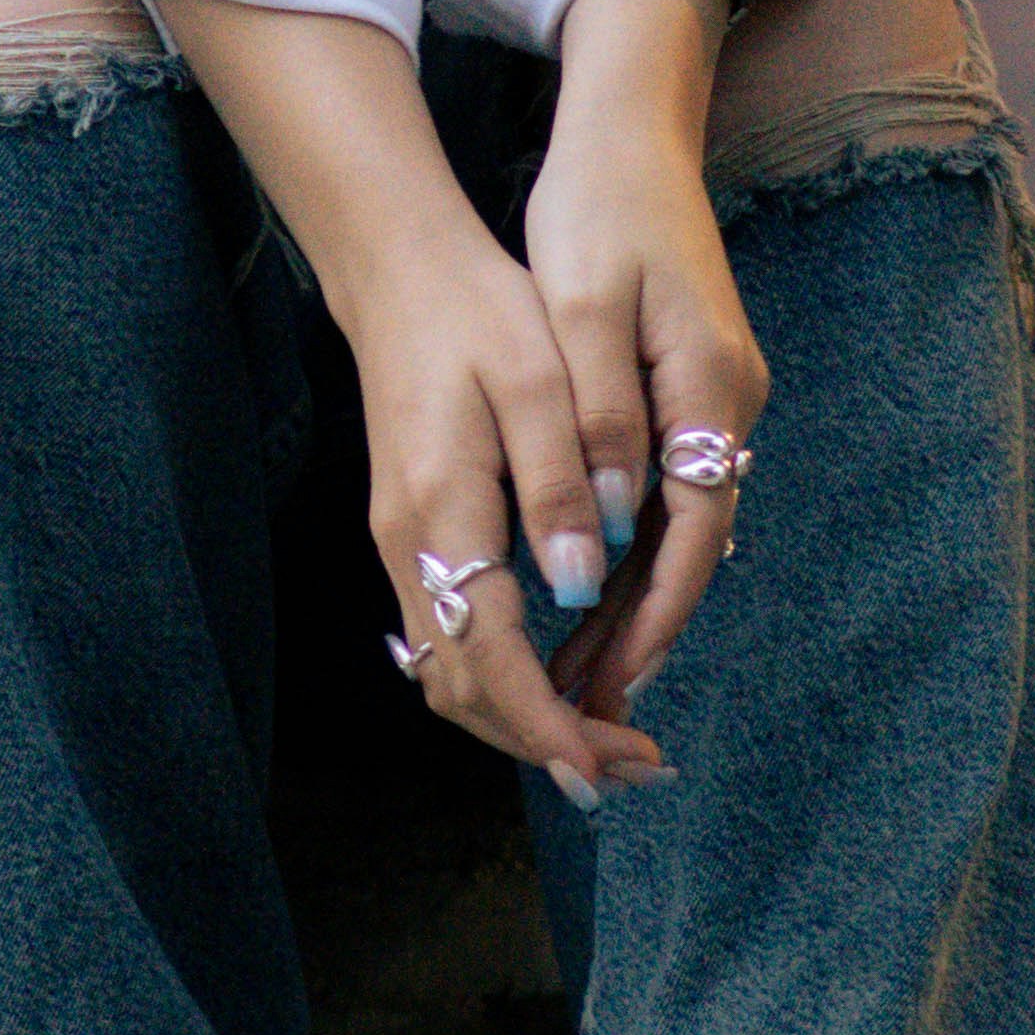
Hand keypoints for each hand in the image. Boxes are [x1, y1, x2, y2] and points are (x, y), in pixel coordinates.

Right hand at [340, 206, 670, 800]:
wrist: (399, 269)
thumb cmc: (477, 311)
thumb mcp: (534, 380)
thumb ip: (557, 483)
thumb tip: (581, 586)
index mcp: (442, 512)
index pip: (489, 655)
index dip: (547, 722)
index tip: (605, 765)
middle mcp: (410, 545)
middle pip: (462, 690)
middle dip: (545, 741)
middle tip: (634, 765)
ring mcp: (405, 543)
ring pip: (451, 673)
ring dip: (526, 718)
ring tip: (613, 735)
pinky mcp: (416, 532)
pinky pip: (452, 637)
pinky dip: (506, 680)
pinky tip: (565, 678)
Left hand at [522, 21, 766, 722]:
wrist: (632, 131)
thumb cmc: (599, 207)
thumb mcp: (582, 305)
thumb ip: (599, 416)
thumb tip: (614, 526)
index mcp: (709, 387)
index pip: (692, 533)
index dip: (655, 618)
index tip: (616, 686)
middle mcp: (726, 401)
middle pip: (691, 546)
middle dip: (643, 632)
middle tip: (588, 711)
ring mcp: (713, 395)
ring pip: (679, 526)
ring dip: (634, 601)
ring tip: (578, 676)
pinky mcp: (689, 386)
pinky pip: (668, 490)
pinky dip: (632, 549)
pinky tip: (592, 590)